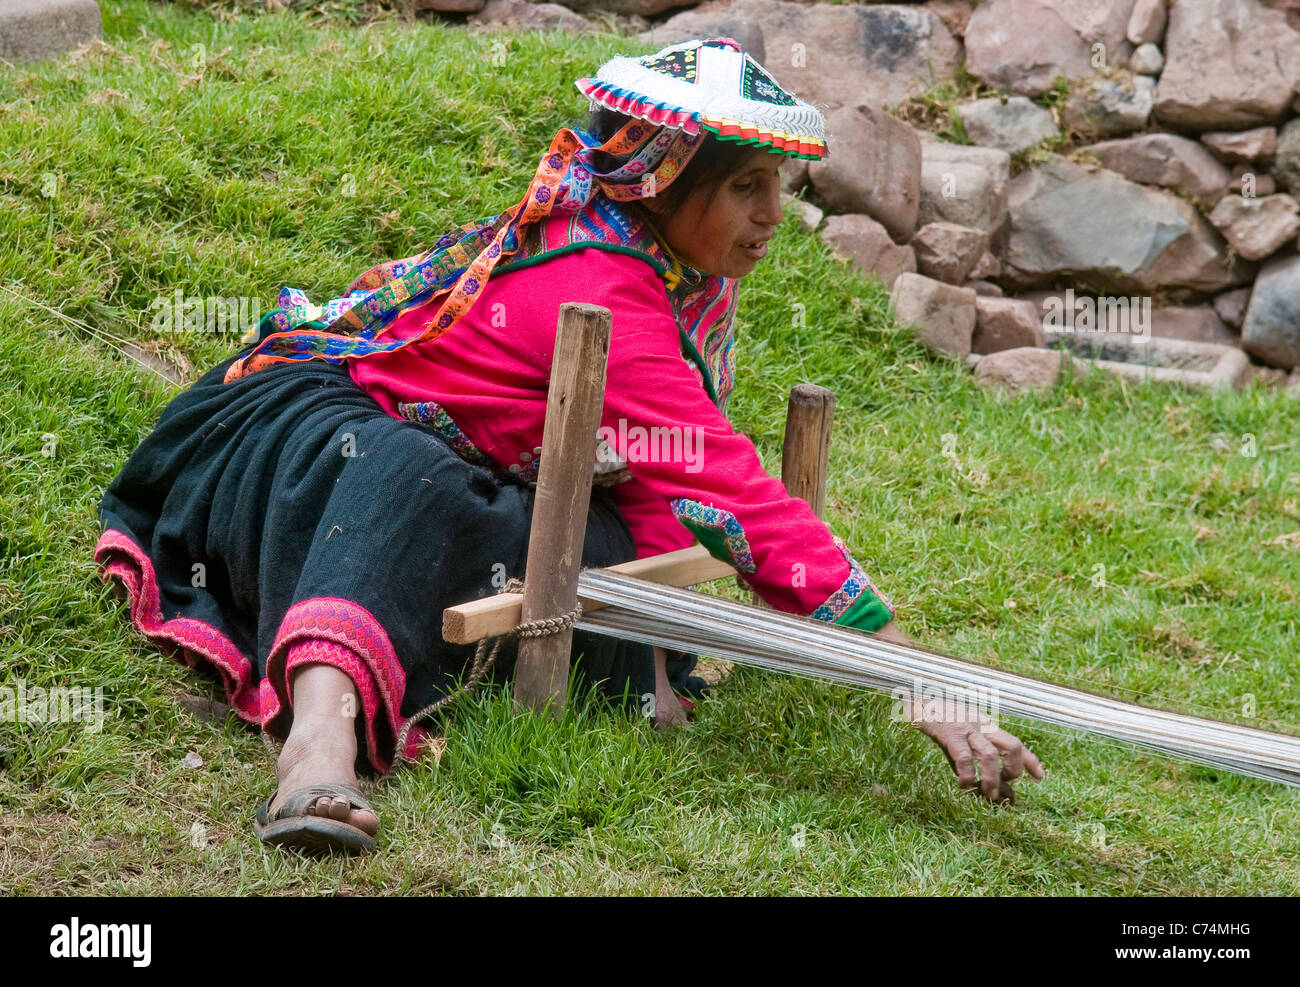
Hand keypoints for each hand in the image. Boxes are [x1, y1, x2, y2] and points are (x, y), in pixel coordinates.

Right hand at [873, 621, 1045, 803]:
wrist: (912, 690)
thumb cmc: (932, 714)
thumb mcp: (956, 732)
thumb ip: (969, 754)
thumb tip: (978, 780)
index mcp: (984, 723)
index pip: (1014, 741)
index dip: (1030, 760)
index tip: (1040, 777)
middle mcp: (980, 724)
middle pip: (1012, 744)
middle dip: (1015, 770)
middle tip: (1004, 787)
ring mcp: (965, 727)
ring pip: (990, 754)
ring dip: (992, 778)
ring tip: (987, 794)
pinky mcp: (948, 732)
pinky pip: (964, 756)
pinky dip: (968, 774)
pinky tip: (964, 784)